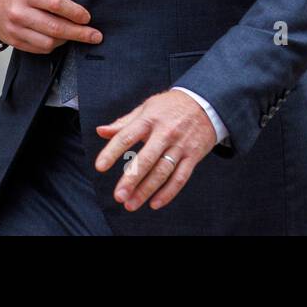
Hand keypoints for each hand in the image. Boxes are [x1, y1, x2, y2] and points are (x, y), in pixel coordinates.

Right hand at [0, 0, 100, 53]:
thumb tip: (79, 14)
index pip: (56, 4)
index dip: (75, 12)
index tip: (88, 18)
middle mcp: (19, 12)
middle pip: (55, 28)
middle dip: (79, 33)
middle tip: (96, 36)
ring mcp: (15, 29)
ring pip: (48, 43)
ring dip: (66, 40)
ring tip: (75, 35)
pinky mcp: (13, 41)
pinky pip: (39, 49)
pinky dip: (53, 46)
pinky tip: (59, 39)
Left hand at [95, 90, 217, 211]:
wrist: (206, 102)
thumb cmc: (170, 107)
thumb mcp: (147, 108)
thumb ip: (124, 123)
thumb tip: (100, 131)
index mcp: (149, 119)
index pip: (127, 136)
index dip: (112, 151)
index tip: (100, 166)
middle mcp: (165, 133)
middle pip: (147, 158)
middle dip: (132, 179)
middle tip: (119, 196)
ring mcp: (180, 145)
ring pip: (163, 171)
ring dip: (147, 190)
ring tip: (131, 204)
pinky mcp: (193, 155)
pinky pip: (181, 177)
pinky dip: (168, 192)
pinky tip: (155, 203)